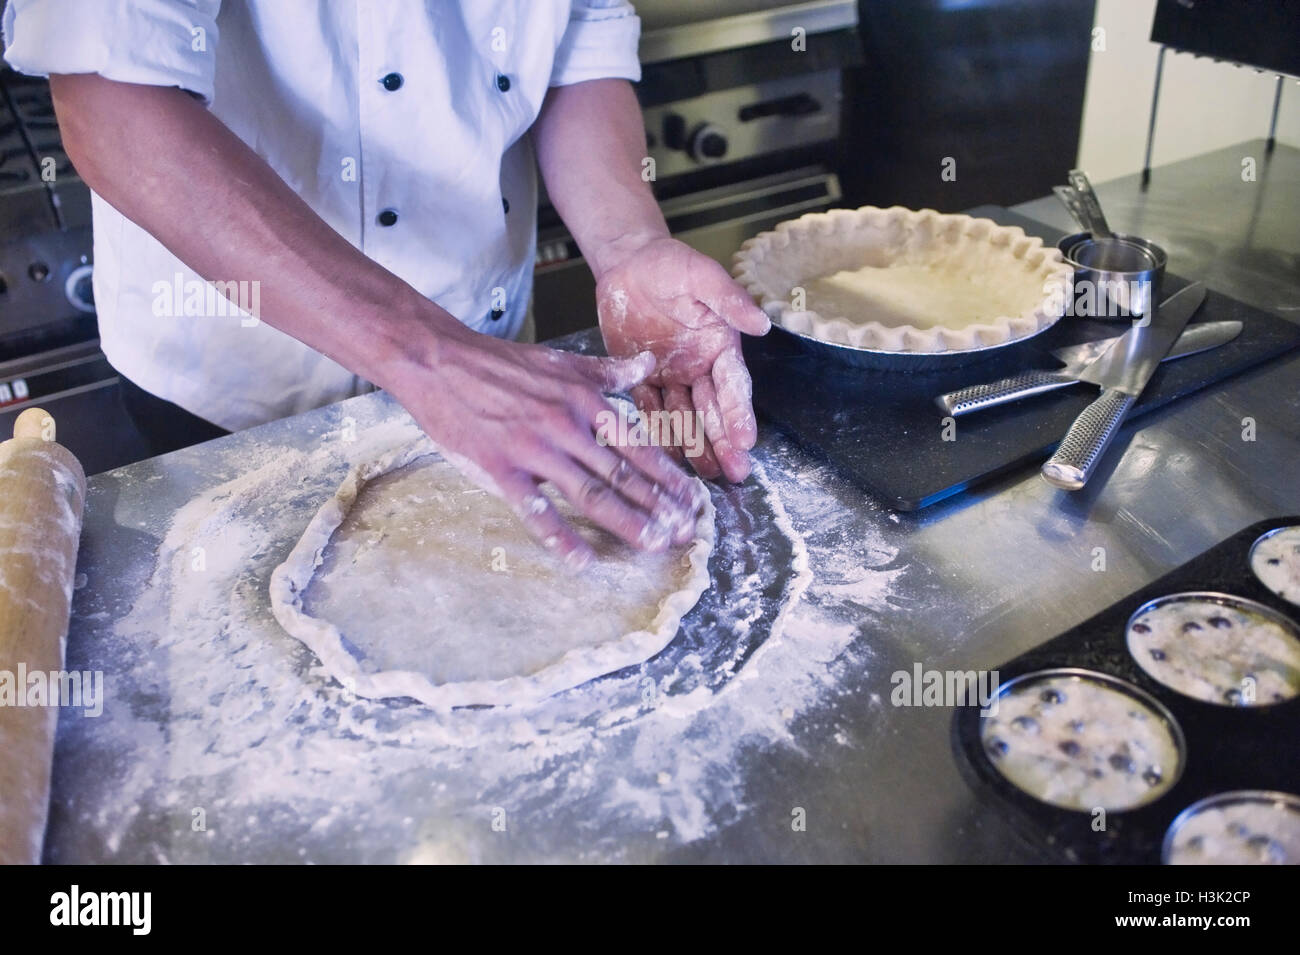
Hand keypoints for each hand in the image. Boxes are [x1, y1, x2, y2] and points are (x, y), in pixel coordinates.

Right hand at [390, 328, 704, 570]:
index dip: (669, 477)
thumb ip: (609, 370)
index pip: (639, 446)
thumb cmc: (502, 364)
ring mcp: (534, 450)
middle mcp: (568, 426)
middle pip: (623, 475)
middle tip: (684, 535)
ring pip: (591, 494)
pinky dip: (561, 538)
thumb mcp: (563, 361)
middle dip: (659, 507)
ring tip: (653, 546)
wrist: (440, 362)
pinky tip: (583, 562)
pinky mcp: (500, 470)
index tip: (692, 502)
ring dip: (627, 522)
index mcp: (586, 401)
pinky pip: (537, 511)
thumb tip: (648, 365)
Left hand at [595, 235, 769, 482]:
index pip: (733, 385)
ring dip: (696, 446)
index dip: (739, 413)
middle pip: (714, 410)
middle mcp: (700, 367)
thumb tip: (761, 324)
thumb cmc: (672, 265)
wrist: (629, 263)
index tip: (747, 440)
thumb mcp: (704, 276)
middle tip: (736, 473)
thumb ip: (730, 301)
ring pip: (685, 417)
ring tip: (705, 476)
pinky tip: (665, 458)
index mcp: (720, 346)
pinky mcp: (642, 378)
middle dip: (725, 442)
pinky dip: (657, 433)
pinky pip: (650, 410)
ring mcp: (672, 376)